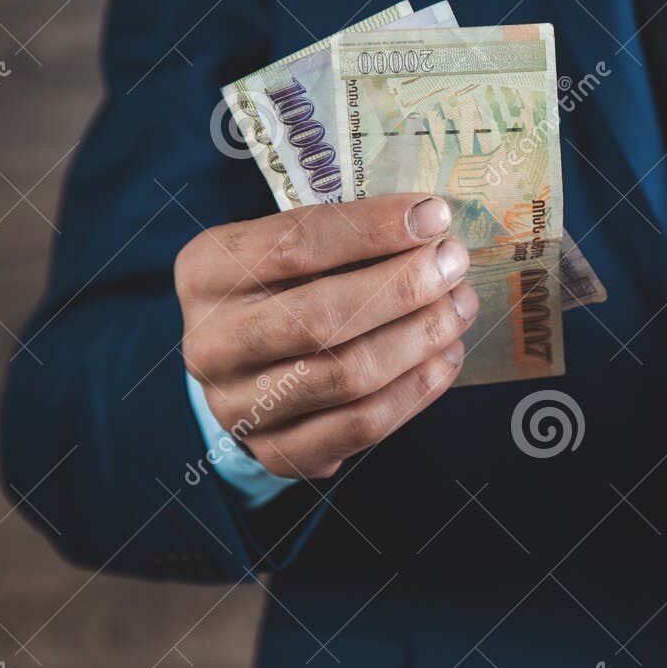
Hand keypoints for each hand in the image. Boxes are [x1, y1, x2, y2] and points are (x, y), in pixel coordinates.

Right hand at [176, 194, 477, 478]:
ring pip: (347, 375)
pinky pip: (362, 425)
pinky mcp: (278, 452)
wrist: (247, 369)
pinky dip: (417, 389)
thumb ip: (345, 236)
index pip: (293, 244)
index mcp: (205, 272)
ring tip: (460, 306)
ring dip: (420, 337)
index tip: (434, 215)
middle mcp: (210, 343)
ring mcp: (237, 406)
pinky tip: (447, 356)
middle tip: (454, 264)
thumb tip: (432, 224)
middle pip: (321, 317)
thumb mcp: (290, 248)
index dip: (372, 229)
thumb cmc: (284, 288)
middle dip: (403, 287)